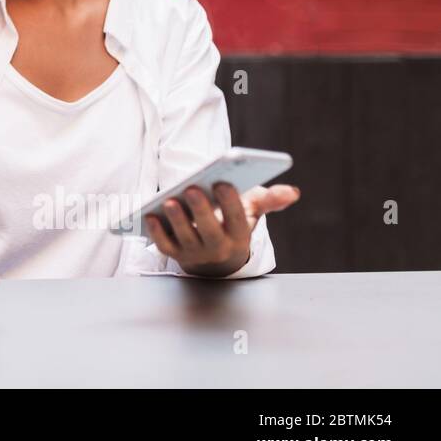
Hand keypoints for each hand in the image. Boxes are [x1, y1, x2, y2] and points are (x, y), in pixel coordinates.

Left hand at [144, 182, 300, 276]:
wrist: (215, 257)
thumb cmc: (232, 224)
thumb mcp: (252, 212)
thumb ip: (269, 200)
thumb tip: (292, 192)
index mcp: (239, 235)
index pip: (237, 220)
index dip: (231, 203)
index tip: (224, 182)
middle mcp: (218, 248)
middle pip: (209, 232)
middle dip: (201, 211)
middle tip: (192, 189)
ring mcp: (195, 253)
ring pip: (185, 239)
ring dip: (176, 221)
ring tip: (169, 200)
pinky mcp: (176, 254)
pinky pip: (165, 245)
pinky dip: (156, 232)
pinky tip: (148, 214)